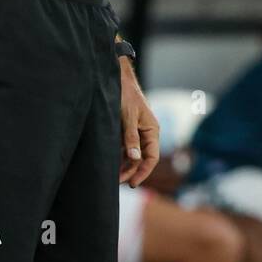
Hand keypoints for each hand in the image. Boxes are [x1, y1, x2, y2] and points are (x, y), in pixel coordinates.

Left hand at [119, 59, 159, 186]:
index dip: (143, 172)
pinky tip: (110, 164)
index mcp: (152, 130)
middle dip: (131, 171)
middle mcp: (146, 133)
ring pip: (133, 155)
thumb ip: (131, 138)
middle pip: (141, 159)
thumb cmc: (125, 95)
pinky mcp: (125, 130)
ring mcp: (136, 132)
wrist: (117, 78)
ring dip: (124, 166)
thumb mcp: (128, 117)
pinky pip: (124, 148)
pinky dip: (118, 157)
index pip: (152, 157)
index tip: (133, 183)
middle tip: (117, 183)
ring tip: (112, 177)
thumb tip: (134, 158)